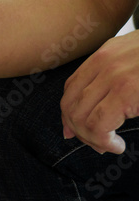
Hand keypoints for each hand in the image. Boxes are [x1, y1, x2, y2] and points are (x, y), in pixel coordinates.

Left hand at [60, 31, 138, 153]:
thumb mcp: (138, 60)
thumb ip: (116, 76)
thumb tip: (96, 108)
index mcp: (106, 54)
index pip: (71, 88)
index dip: (69, 114)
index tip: (76, 131)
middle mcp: (104, 63)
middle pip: (70, 104)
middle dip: (79, 130)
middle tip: (98, 143)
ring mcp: (113, 76)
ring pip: (80, 117)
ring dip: (91, 138)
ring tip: (109, 146)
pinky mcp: (125, 91)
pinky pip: (98, 124)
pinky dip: (103, 141)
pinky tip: (118, 146)